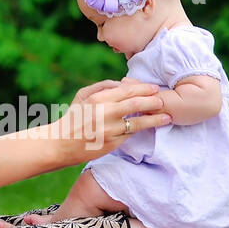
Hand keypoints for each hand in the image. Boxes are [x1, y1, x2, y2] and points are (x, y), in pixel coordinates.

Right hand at [51, 81, 170, 163]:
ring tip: (167, 117)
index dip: (144, 89)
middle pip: (136, 104)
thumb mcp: (82, 96)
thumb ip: (102, 86)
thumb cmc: (73, 117)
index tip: (155, 88)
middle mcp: (105, 113)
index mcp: (99, 98)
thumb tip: (122, 83)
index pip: (127, 90)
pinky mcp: (112, 143)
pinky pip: (131, 135)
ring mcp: (110, 129)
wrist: (61, 144)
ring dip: (155, 119)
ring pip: (138, 122)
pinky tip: (151, 127)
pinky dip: (142, 130)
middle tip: (164, 100)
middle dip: (153, 101)